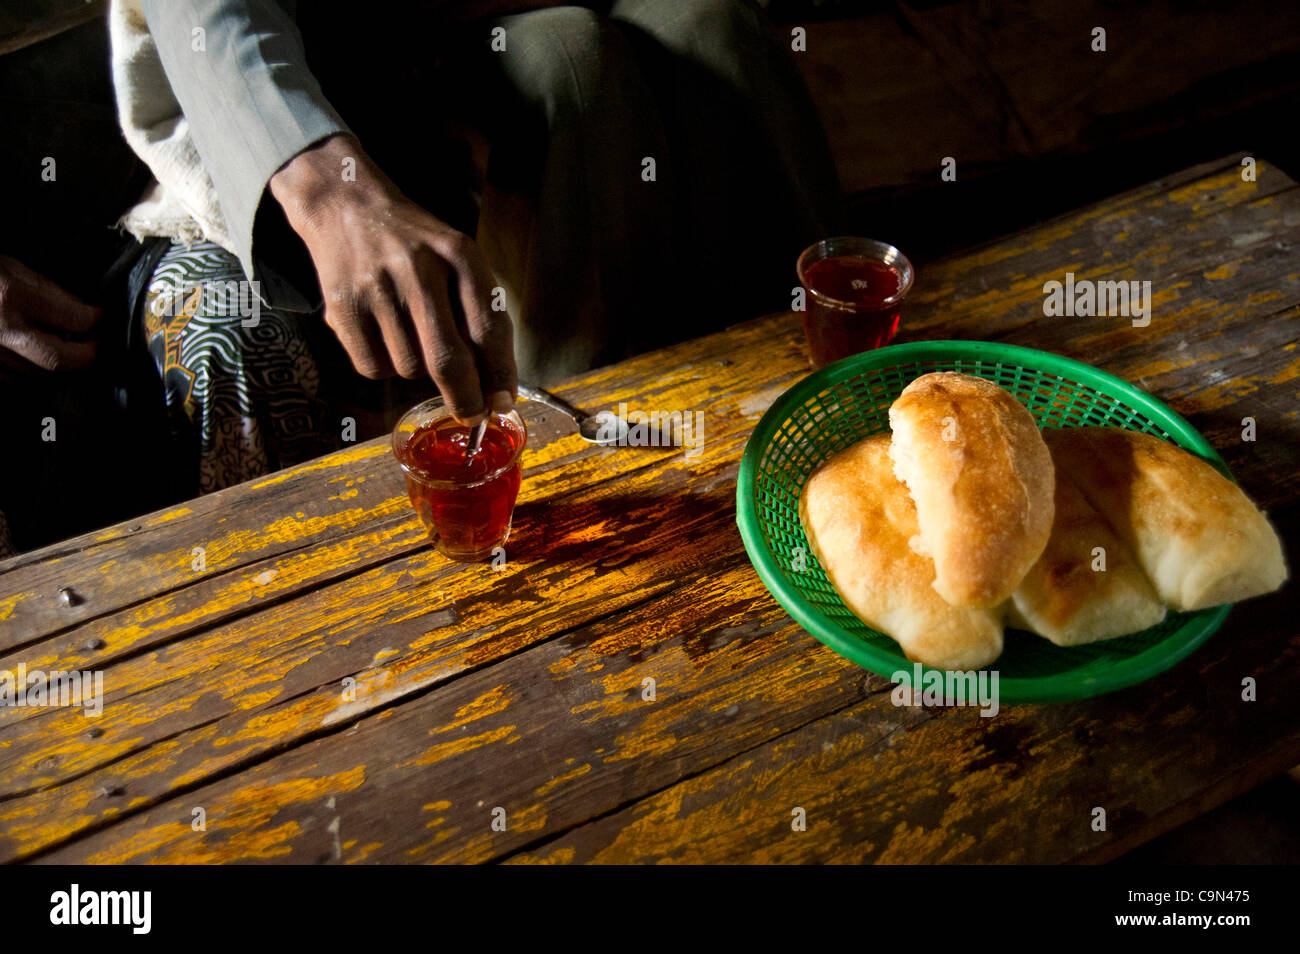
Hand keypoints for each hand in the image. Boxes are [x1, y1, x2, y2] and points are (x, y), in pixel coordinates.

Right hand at [0, 256, 100, 373]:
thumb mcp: (7, 265)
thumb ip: (44, 289)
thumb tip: (79, 310)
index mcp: (11, 297)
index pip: (75, 320)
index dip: (95, 320)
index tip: (101, 318)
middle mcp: (0, 330)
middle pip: (60, 360)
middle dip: (86, 356)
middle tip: (95, 346)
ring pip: (35, 375)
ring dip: (57, 368)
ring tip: (67, 354)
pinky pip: (8, 380)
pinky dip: (26, 374)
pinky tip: (32, 362)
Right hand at [270, 135, 515, 422]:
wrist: (347, 205)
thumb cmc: (415, 243)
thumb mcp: (457, 258)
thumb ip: (479, 312)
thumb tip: (495, 384)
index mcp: (458, 254)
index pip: (489, 328)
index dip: (499, 375)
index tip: (502, 402)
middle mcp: (418, 270)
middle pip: (447, 360)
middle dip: (464, 398)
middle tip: (471, 414)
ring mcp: (377, 289)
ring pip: (411, 368)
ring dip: (419, 370)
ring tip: (411, 334)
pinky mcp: (343, 308)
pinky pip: (374, 368)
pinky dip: (385, 367)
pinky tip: (385, 336)